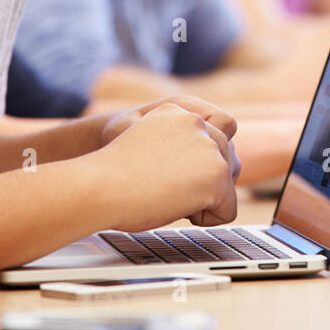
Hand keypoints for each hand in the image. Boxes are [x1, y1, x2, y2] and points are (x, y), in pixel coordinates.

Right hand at [93, 102, 239, 231]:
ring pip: (227, 182)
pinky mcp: (217, 176)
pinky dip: (209, 218)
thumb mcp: (146, 140)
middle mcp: (197, 124)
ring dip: (205, 196)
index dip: (202, 160)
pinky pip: (229, 209)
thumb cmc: (112, 174)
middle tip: (169, 188)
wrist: (101, 187)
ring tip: (171, 196)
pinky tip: (180, 210)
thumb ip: (175, 142)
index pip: (216, 133)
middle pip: (227, 157)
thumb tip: (201, 165)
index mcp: (177, 111)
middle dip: (206, 179)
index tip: (177, 172)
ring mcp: (210, 149)